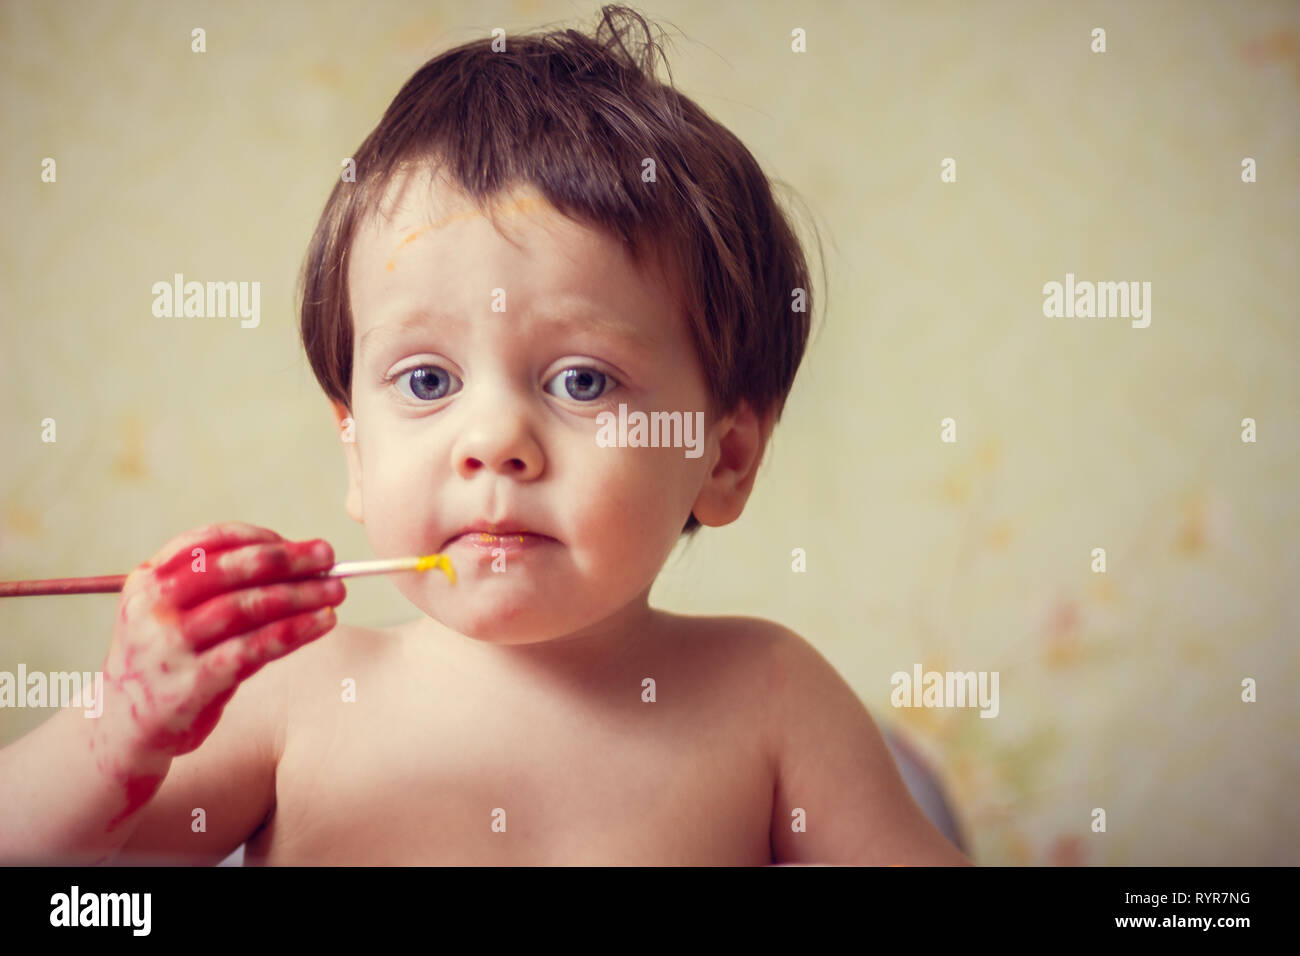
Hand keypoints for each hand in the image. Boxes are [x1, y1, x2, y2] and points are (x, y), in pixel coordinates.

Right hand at [99, 521, 344, 760]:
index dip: (260, 538)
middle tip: (329, 556)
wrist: (122, 729)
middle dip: (287, 559)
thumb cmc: (169, 661)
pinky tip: (323, 623)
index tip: (301, 545)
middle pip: (231, 569)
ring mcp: (169, 646)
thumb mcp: (174, 615)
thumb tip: (301, 565)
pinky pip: (251, 651)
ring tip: (336, 591)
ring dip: (299, 595)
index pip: (209, 542)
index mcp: (148, 579)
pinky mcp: (189, 684)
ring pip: (245, 607)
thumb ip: (221, 589)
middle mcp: (153, 607)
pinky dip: (293, 632)